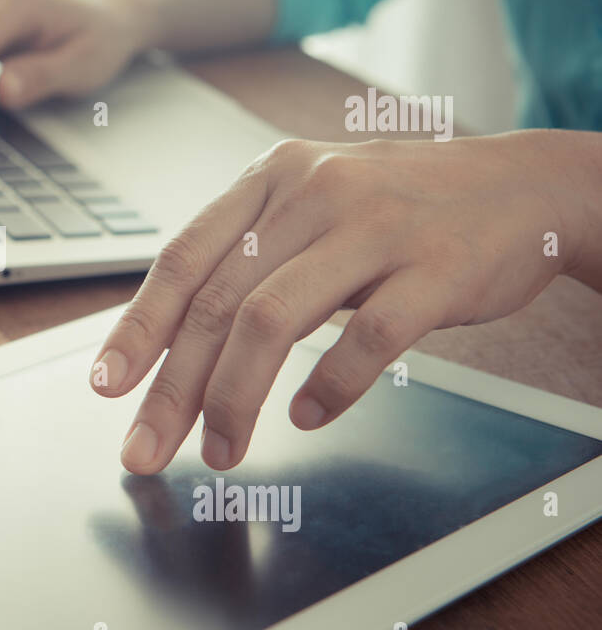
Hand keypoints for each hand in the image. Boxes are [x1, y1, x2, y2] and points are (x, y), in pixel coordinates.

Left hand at [90, 132, 598, 473]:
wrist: (524, 187)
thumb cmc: (399, 208)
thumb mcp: (311, 205)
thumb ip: (248, 255)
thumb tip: (170, 340)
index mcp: (270, 179)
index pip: (182, 258)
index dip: (137, 327)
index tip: (106, 385)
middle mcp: (313, 193)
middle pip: (217, 303)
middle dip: (171, 388)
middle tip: (146, 448)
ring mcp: (376, 228)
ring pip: (274, 321)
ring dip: (234, 398)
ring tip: (220, 451)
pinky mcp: (436, 269)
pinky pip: (367, 338)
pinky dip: (330, 386)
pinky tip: (308, 416)